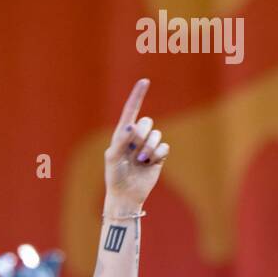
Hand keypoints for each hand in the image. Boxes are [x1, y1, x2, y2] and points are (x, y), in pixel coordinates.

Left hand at [104, 79, 169, 208]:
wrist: (126, 195)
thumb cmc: (115, 176)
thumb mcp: (113, 158)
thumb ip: (120, 140)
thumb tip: (131, 125)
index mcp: (122, 134)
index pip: (130, 110)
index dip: (137, 96)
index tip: (144, 81)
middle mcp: (136, 138)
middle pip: (146, 122)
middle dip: (142, 135)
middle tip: (135, 150)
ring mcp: (148, 146)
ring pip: (156, 134)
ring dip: (149, 147)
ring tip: (141, 160)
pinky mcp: (158, 156)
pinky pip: (164, 146)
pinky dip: (157, 155)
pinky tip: (150, 164)